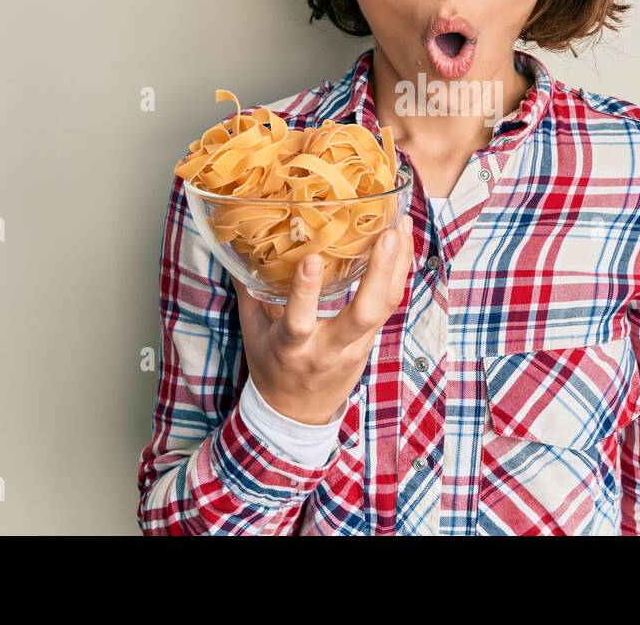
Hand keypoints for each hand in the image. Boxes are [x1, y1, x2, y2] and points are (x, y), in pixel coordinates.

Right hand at [232, 213, 414, 424]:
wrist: (298, 414)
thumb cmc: (272, 367)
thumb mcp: (253, 333)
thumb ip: (249, 290)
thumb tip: (236, 243)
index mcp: (292, 348)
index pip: (299, 321)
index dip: (305, 291)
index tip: (311, 260)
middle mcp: (329, 348)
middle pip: (363, 315)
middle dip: (379, 274)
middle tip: (389, 236)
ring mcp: (356, 346)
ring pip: (384, 307)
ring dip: (397, 266)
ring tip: (403, 225)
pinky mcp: (371, 341)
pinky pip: (389, 304)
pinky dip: (398, 273)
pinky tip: (404, 243)